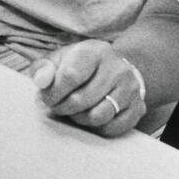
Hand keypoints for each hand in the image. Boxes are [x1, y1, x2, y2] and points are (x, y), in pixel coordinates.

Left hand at [28, 41, 146, 136]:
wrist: (115, 68)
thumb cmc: (80, 65)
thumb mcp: (59, 59)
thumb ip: (43, 68)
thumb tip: (40, 81)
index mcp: (95, 52)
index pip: (70, 76)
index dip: (53, 92)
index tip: (47, 97)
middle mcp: (117, 68)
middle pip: (82, 99)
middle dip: (63, 108)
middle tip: (57, 106)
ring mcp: (131, 89)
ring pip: (98, 116)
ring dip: (79, 118)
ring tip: (73, 111)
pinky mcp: (138, 107)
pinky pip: (113, 127)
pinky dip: (96, 127)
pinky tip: (89, 116)